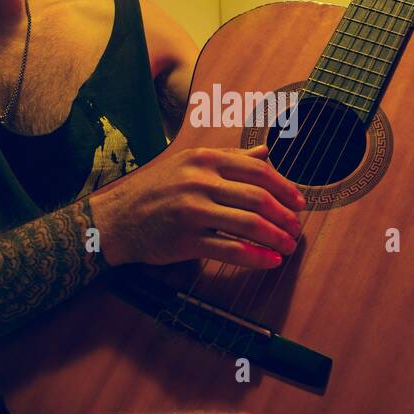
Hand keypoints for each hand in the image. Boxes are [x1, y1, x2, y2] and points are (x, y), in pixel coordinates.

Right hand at [89, 144, 304, 268]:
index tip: (298, 202)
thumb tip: (266, 151)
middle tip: (296, 228)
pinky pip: (229, 249)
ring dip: (275, 237)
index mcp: (204, 159)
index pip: (257, 170)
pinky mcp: (185, 239)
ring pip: (248, 223)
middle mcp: (199, 181)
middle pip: (257, 197)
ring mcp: (192, 210)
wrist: (115, 218)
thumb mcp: (189, 163)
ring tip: (287, 246)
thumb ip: (230, 158)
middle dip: (284, 215)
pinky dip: (255, 257)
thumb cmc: (155, 190)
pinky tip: (269, 261)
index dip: (284, 187)